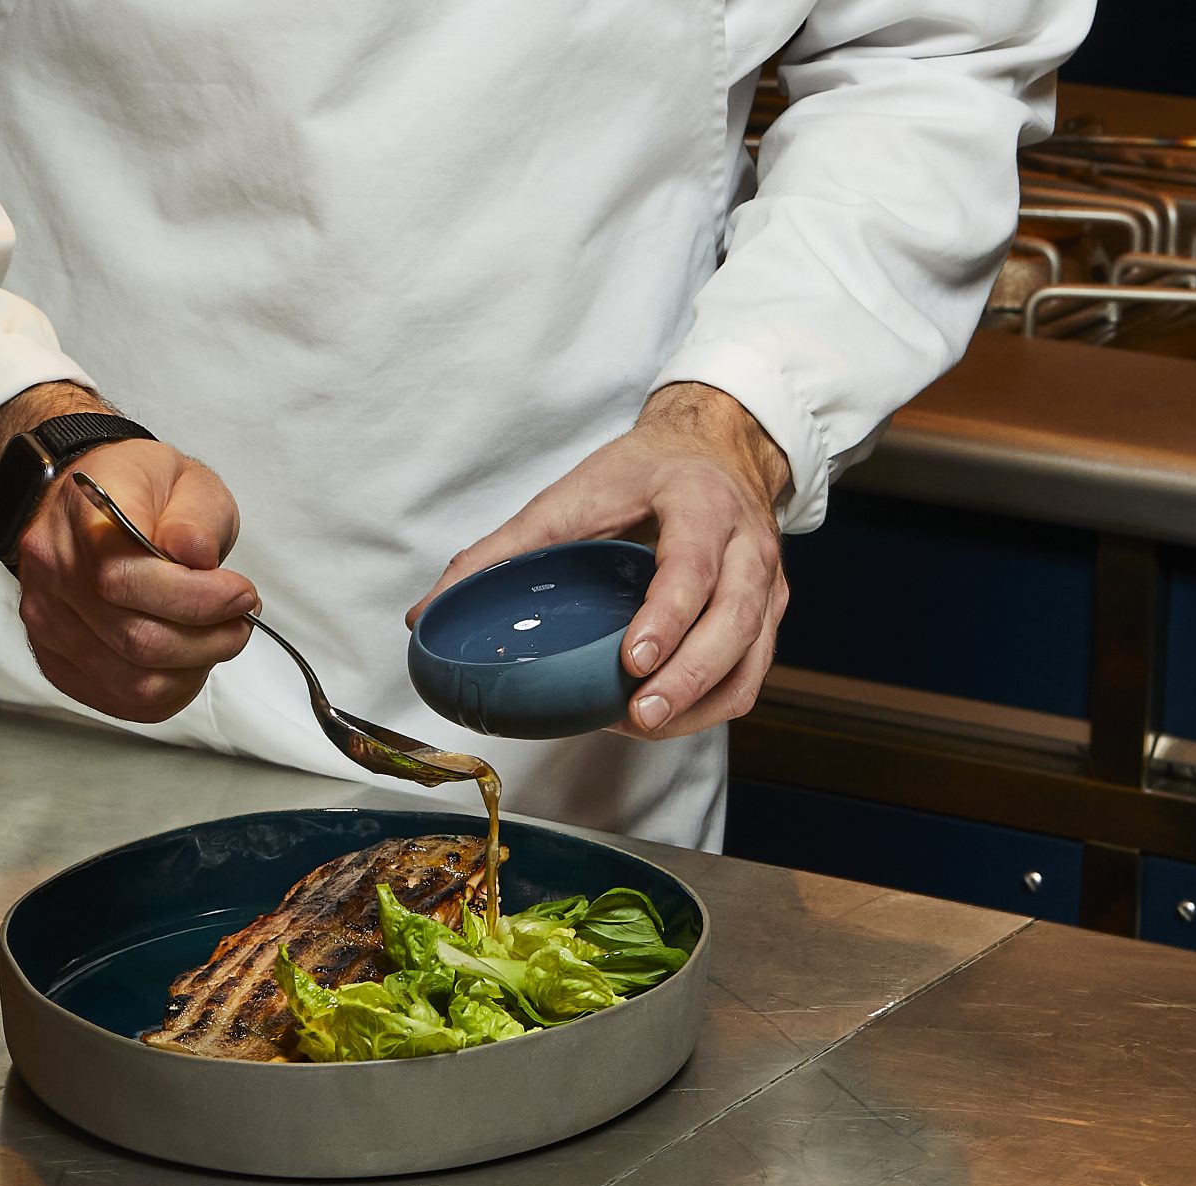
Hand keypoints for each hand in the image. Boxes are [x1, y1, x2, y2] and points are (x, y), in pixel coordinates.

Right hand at [0, 385, 255, 722]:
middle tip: (240, 618)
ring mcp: (48, 621)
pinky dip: (170, 689)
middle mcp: (54, 571)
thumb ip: (196, 517)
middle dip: (210, 638)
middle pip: (136, 638)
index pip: (128, 576)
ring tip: (217, 636)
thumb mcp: (186, 480)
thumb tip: (196, 555)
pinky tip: (186, 659)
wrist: (86, 503)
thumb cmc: (142, 492)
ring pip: (133, 680)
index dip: (198, 598)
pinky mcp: (57, 660)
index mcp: (83, 515)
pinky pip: (122, 699)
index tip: (241, 592)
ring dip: (194, 667)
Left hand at [408, 383, 791, 739]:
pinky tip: (661, 718)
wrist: (714, 449)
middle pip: (733, 623)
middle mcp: (746, 546)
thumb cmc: (645, 473)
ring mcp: (766, 584)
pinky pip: (750, 676)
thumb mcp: (572, 494)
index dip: (666, 616)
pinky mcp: (766, 617)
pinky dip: (708, 706)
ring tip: (641, 725)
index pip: (694, 565)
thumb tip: (428, 614)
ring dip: (698, 703)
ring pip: (750, 660)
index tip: (633, 657)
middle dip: (687, 678)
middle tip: (637, 714)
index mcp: (701, 503)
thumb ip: (503, 551)